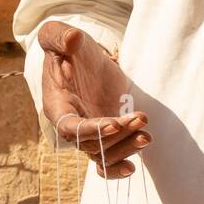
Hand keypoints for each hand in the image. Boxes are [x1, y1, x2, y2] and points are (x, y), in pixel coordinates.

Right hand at [39, 20, 151, 178]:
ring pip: (103, 153)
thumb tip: (71, 38)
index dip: (90, 131)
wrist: (79, 56)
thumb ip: (60, 35)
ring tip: (146, 136)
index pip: (70, 127)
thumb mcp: (58, 35)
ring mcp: (88, 130)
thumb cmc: (67, 46)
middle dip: (118, 135)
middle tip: (141, 119)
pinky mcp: (104, 132)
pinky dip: (116, 168)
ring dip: (125, 148)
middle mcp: (71, 124)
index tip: (113, 124)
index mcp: (56, 105)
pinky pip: (105, 160)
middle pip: (91, 143)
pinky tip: (132, 167)